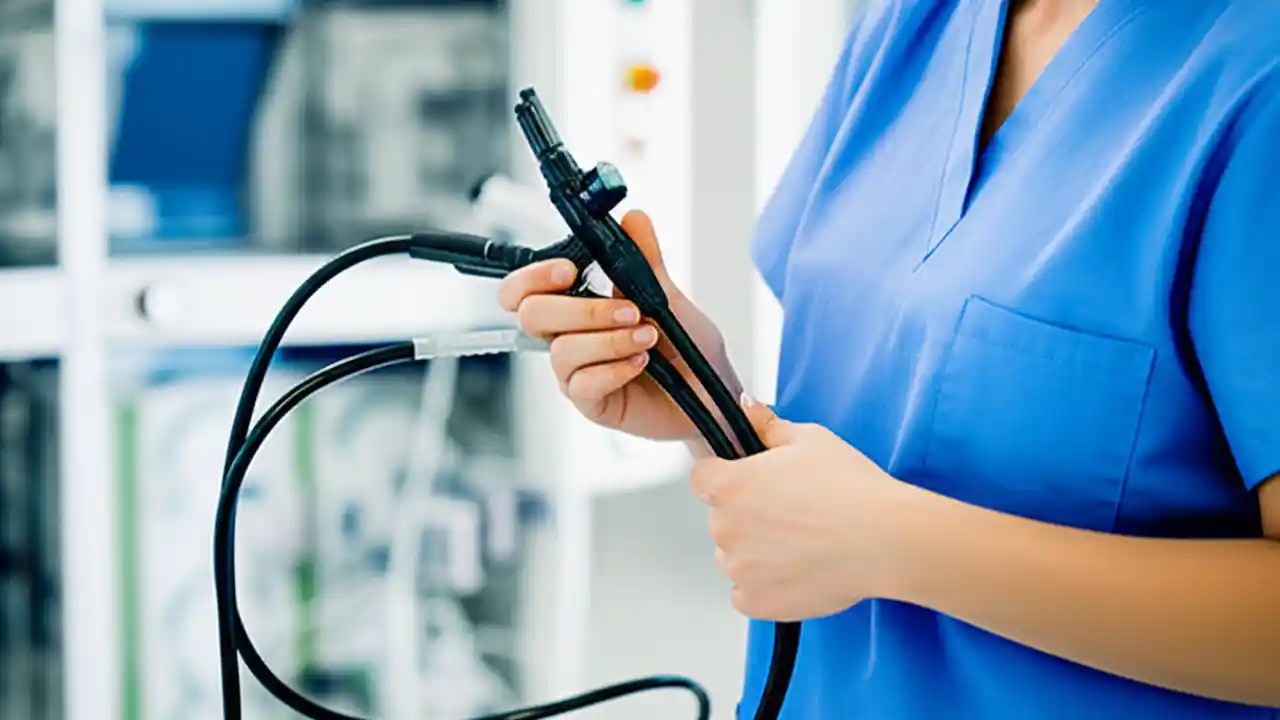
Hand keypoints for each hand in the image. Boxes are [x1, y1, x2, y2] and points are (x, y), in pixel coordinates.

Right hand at [498, 210, 736, 443]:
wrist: (712, 391)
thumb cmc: (687, 346)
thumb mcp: (668, 296)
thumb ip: (646, 259)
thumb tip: (633, 219)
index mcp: (576, 305)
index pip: (524, 290)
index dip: (533, 277)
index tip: (569, 270)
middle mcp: (569, 337)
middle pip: (532, 316)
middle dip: (582, 309)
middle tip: (629, 310)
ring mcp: (576, 372)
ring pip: (562, 351)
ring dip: (608, 340)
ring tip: (648, 338)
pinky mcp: (590, 402)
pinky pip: (583, 384)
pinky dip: (615, 368)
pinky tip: (641, 362)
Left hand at [691, 398, 906, 620]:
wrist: (884, 540)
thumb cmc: (850, 489)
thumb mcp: (809, 439)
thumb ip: (767, 426)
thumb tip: (747, 411)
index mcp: (729, 486)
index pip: (702, 478)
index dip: (725, 475)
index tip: (748, 480)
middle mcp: (724, 528)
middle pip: (720, 518)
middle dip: (746, 514)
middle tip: (789, 511)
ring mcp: (739, 569)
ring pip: (734, 556)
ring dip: (755, 550)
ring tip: (800, 542)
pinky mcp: (757, 602)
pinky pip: (745, 593)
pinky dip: (764, 585)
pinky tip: (796, 570)